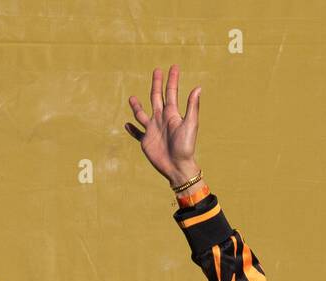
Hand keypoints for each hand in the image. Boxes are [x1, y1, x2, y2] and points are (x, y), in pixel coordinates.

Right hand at [126, 64, 201, 184]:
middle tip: (156, 71)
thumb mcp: (190, 125)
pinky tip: (127, 124)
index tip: (173, 67)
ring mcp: (153, 130)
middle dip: (157, 84)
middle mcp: (161, 119)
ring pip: (142, 114)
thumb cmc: (186, 147)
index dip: (172, 80)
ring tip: (132, 98)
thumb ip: (192, 107)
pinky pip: (137, 134)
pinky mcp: (146, 141)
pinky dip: (132, 129)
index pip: (171, 93)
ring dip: (137, 106)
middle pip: (157, 97)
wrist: (178, 168)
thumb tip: (198, 87)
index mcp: (172, 114)